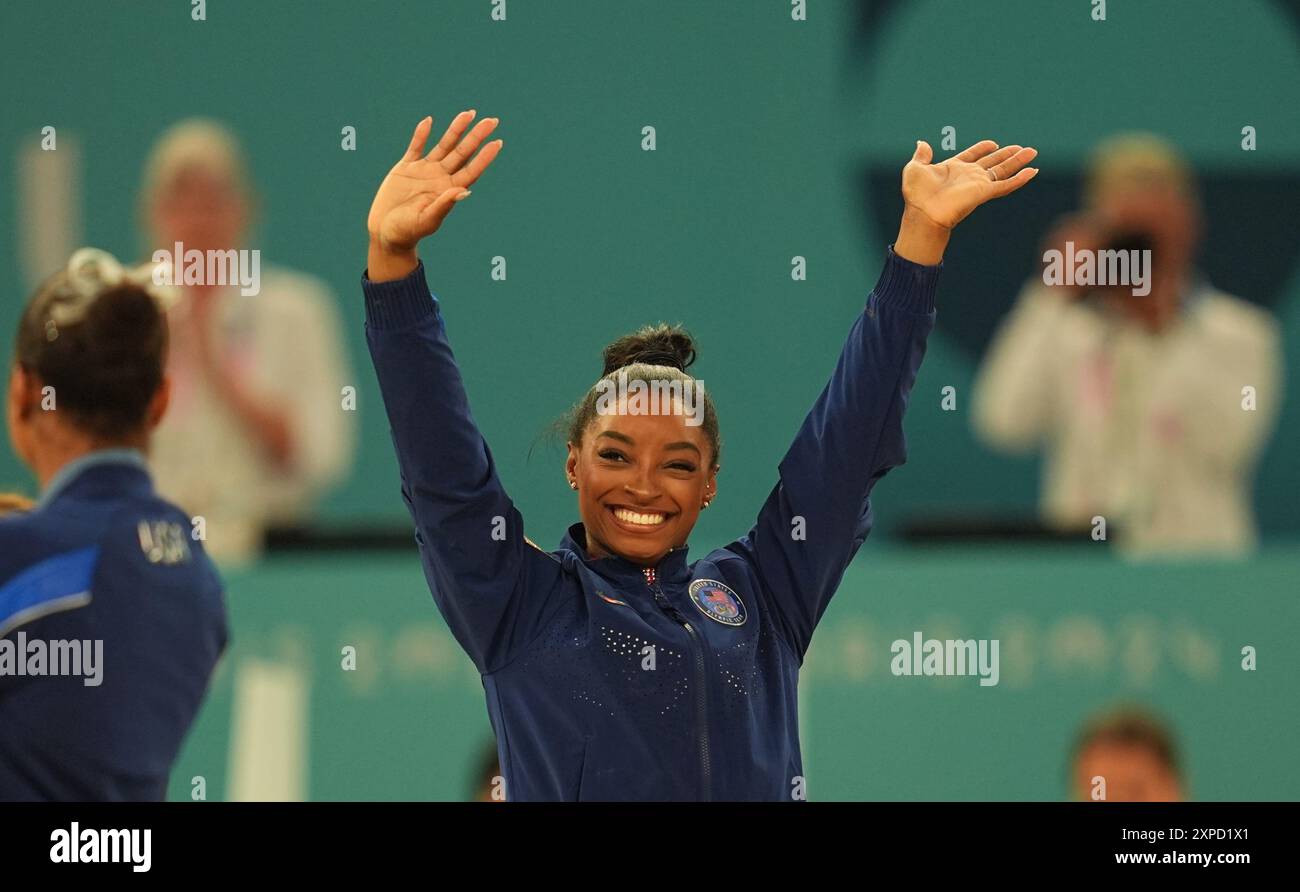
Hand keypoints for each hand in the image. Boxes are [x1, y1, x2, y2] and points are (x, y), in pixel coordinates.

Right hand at [367, 112, 503, 278]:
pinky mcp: (406, 168)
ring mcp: (424, 171)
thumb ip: (444, 205)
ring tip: (469, 113)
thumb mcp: (427, 220)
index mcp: (448, 191)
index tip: (498, 142)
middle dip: (476, 136)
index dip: (484, 157)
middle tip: (492, 120)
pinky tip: (429, 121)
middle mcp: (440, 178)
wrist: (385, 232)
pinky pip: (416, 147)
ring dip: (456, 130)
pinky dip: (421, 134)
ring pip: (444, 146)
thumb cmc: (407, 232)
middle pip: (462, 153)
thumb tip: (464, 191)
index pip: (471, 170)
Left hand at [903, 139, 1037, 229]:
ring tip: (1032, 153)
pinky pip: (1006, 185)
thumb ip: (922, 156)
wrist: (923, 212)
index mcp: (954, 168)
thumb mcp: (915, 169)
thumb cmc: (916, 194)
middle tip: (1023, 148)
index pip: (972, 155)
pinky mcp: (984, 192)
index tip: (992, 143)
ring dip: (1018, 162)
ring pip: (1002, 171)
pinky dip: (1019, 179)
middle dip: (1007, 155)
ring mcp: (978, 184)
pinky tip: (1031, 172)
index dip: (982, 148)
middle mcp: (968, 176)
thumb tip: (922, 143)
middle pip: (993, 162)